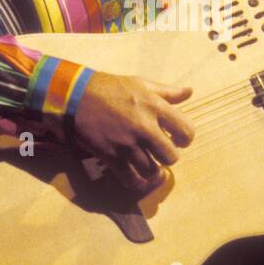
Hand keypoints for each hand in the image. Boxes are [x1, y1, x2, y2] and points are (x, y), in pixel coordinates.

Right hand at [74, 71, 194, 192]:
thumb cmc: (109, 87)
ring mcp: (127, 144)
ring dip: (151, 170)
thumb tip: (189, 92)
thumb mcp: (140, 83)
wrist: (74, 96)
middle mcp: (144, 127)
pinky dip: (135, 181)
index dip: (185, 139)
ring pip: (151, 170)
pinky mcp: (111, 156)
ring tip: (147, 164)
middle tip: (160, 152)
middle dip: (167, 156)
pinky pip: (130, 179)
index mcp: (155, 106)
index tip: (177, 139)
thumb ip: (167, 91)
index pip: (186, 131)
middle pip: (171, 156)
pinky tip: (134, 177)